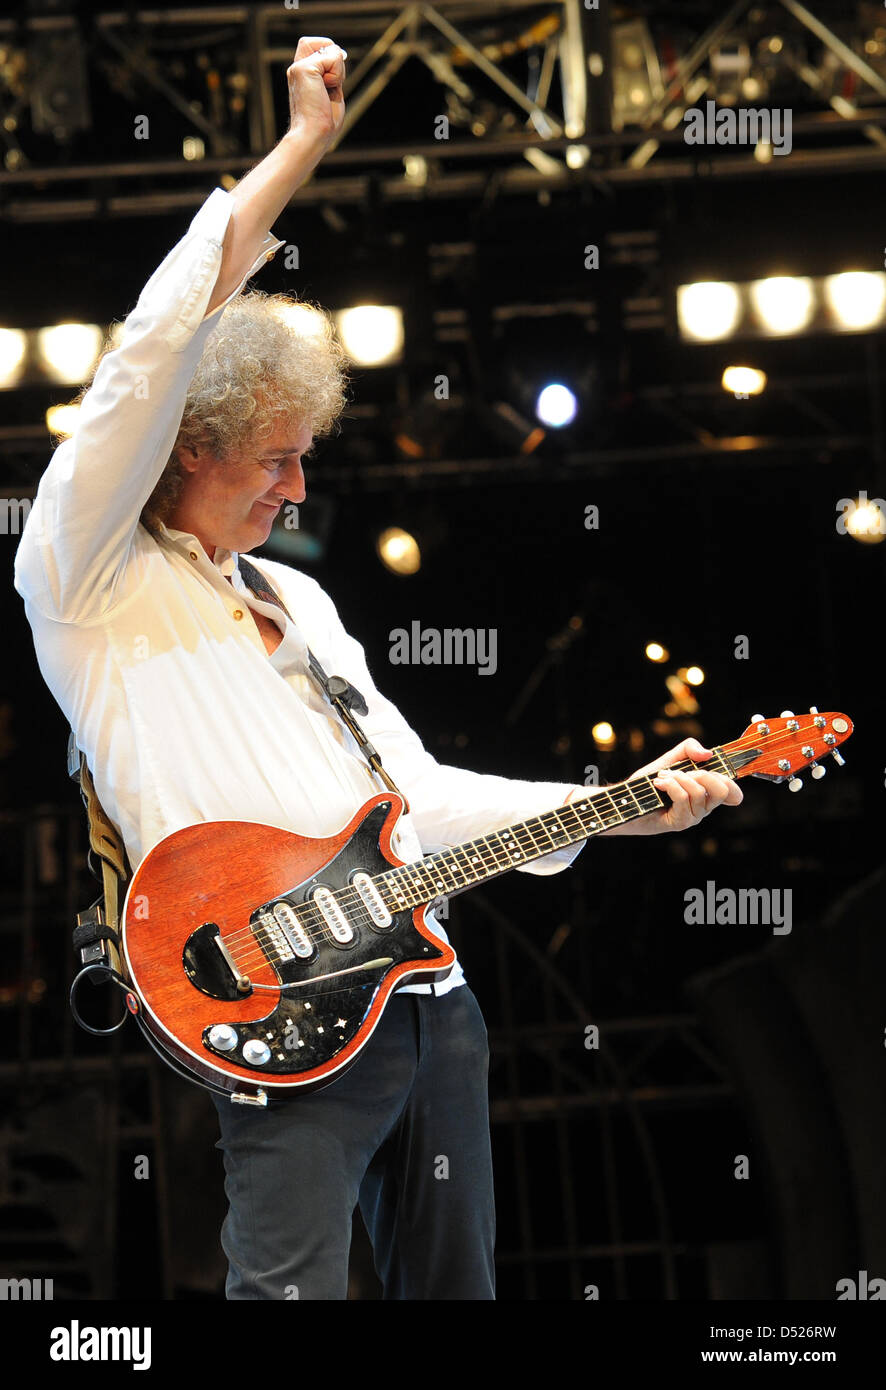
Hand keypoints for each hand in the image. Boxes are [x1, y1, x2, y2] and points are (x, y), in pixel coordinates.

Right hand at [286, 37, 346, 146]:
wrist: (313, 136)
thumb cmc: (323, 123)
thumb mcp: (331, 91)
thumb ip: (332, 73)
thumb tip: (340, 52)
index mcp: (302, 73)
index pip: (319, 46)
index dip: (332, 59)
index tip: (330, 84)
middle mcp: (297, 67)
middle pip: (325, 43)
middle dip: (336, 62)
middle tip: (330, 87)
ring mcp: (298, 66)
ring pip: (331, 48)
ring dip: (338, 71)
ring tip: (326, 91)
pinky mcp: (304, 68)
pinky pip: (333, 58)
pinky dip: (337, 75)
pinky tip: (326, 91)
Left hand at [569, 737, 742, 835]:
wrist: (624, 801)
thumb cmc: (647, 784)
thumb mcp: (669, 760)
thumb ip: (688, 749)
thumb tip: (707, 753)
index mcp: (706, 794)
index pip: (734, 792)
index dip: (735, 779)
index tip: (724, 764)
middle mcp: (704, 808)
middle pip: (724, 790)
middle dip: (704, 774)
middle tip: (681, 771)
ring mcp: (693, 817)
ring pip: (699, 792)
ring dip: (678, 778)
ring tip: (662, 777)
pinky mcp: (679, 823)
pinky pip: (683, 798)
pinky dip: (670, 785)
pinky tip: (658, 783)